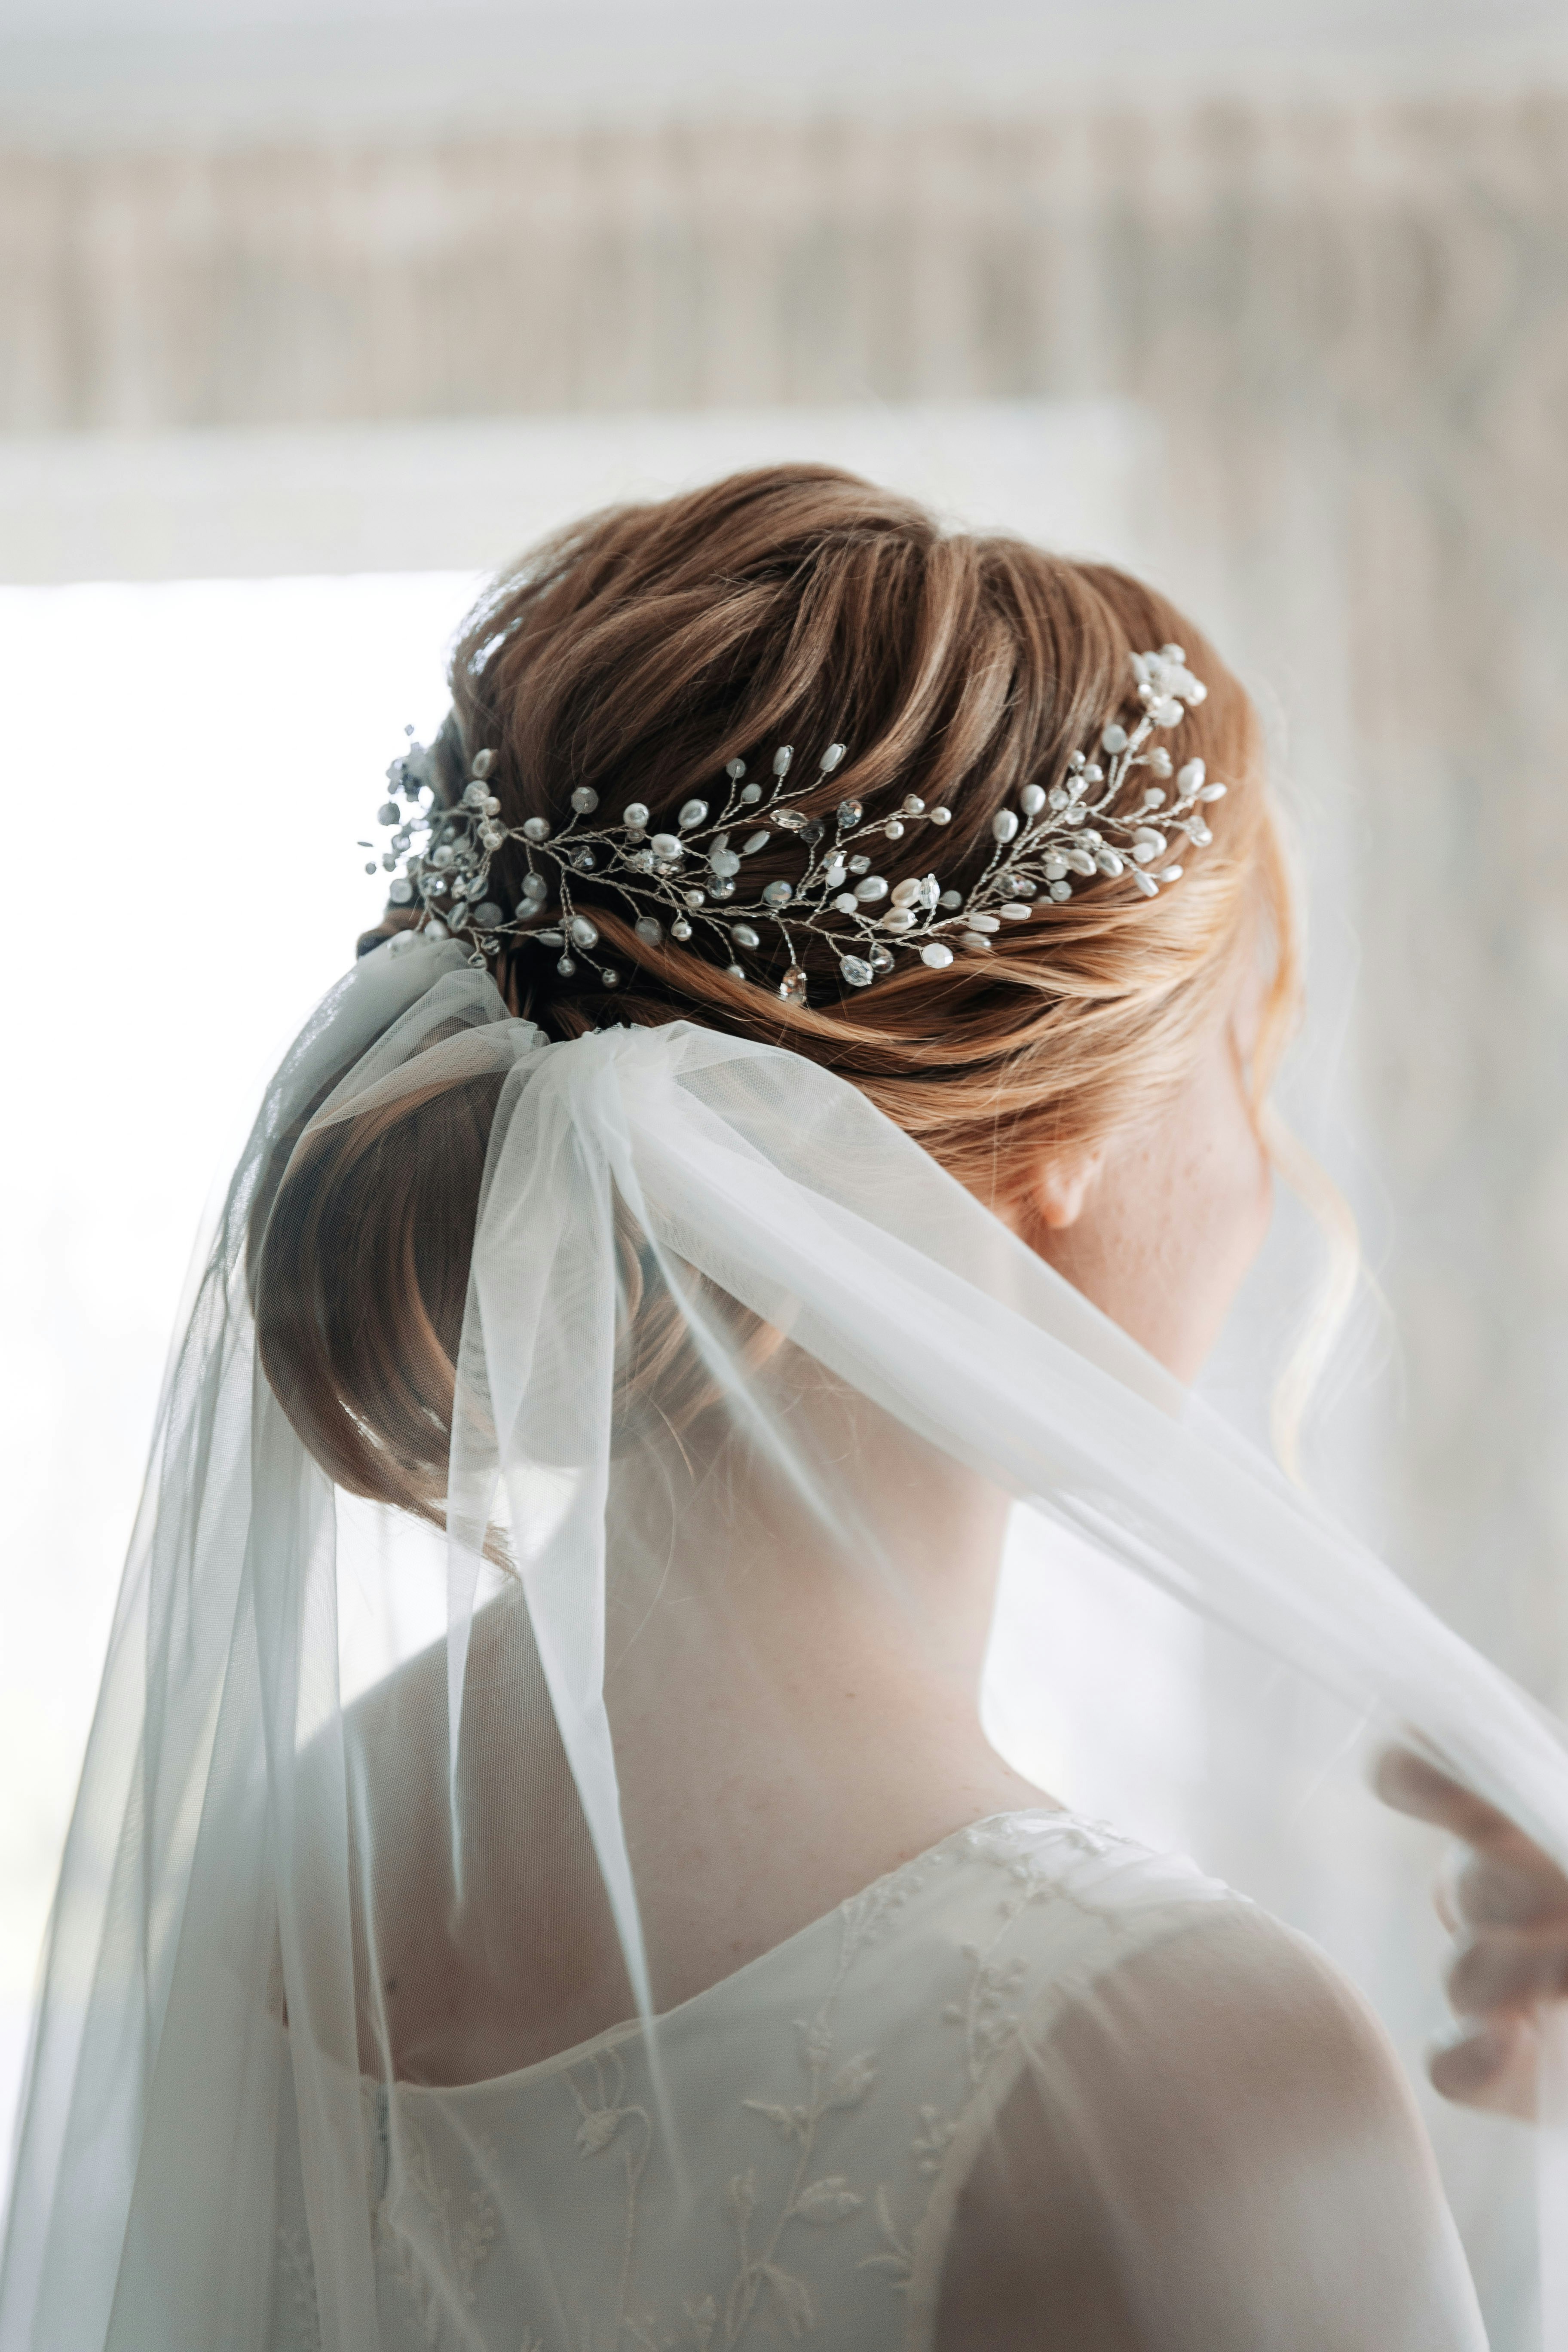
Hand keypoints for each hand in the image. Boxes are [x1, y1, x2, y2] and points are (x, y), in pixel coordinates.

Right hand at [1375, 1745, 1567, 2119]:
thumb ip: (1558, 1816)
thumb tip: (1513, 1820)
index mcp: (1549, 1830)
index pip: (1451, 1778)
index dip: (1424, 1773)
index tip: (1420, 1779)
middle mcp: (1528, 1906)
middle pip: (1456, 1884)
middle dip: (1497, 1891)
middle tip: (1555, 1907)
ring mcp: (1518, 1994)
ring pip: (1461, 1973)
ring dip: (1502, 1975)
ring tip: (1561, 1982)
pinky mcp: (1515, 2076)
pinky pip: (1450, 2067)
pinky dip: (1470, 2058)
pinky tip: (1511, 2044)